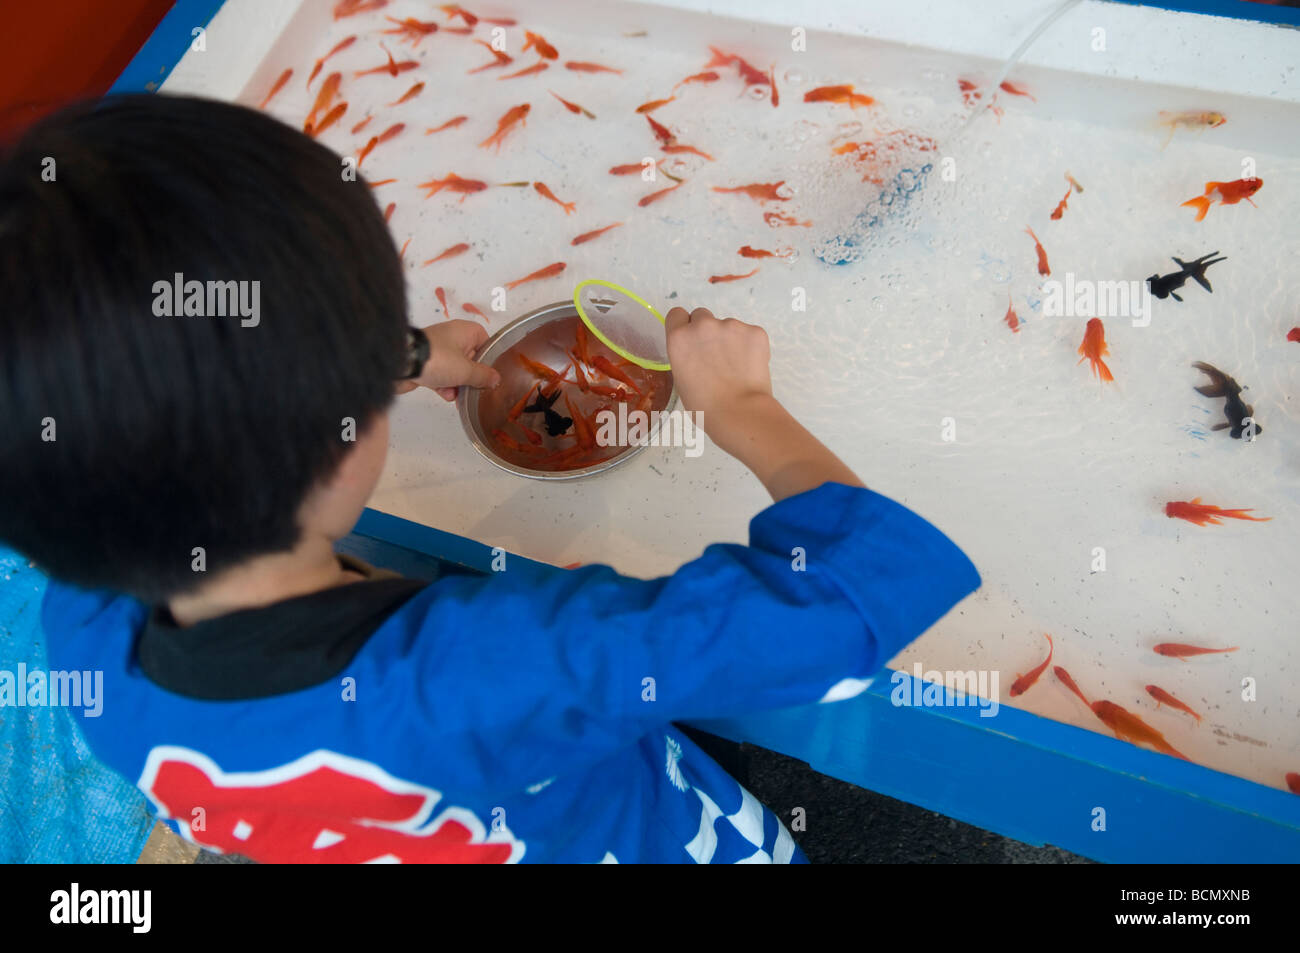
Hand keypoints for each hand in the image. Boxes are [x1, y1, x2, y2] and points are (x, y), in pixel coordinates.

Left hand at [397, 321, 500, 400]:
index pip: (485, 341)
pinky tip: (445, 395)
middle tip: (476, 390)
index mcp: (465, 331)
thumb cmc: (437, 359)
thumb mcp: (466, 370)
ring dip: (458, 385)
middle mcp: (452, 337)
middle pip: (471, 359)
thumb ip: (483, 376)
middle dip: (472, 377)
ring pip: (456, 369)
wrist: (402, 364)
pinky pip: (442, 375)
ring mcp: (438, 350)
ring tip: (457, 396)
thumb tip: (495, 379)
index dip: (489, 358)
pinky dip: (444, 386)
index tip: (491, 374)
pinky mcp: (426, 362)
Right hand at [663, 306, 861, 499]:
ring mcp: (731, 325)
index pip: (677, 315)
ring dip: (730, 340)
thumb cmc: (704, 407)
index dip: (684, 327)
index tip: (691, 341)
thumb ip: (685, 357)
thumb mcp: (681, 380)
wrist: (740, 413)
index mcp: (679, 338)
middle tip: (715, 356)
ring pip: (728, 326)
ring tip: (736, 368)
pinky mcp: (755, 332)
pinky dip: (750, 346)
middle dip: (707, 332)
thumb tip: (698, 354)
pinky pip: (749, 334)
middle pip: (702, 316)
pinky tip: (750, 367)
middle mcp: (703, 325)